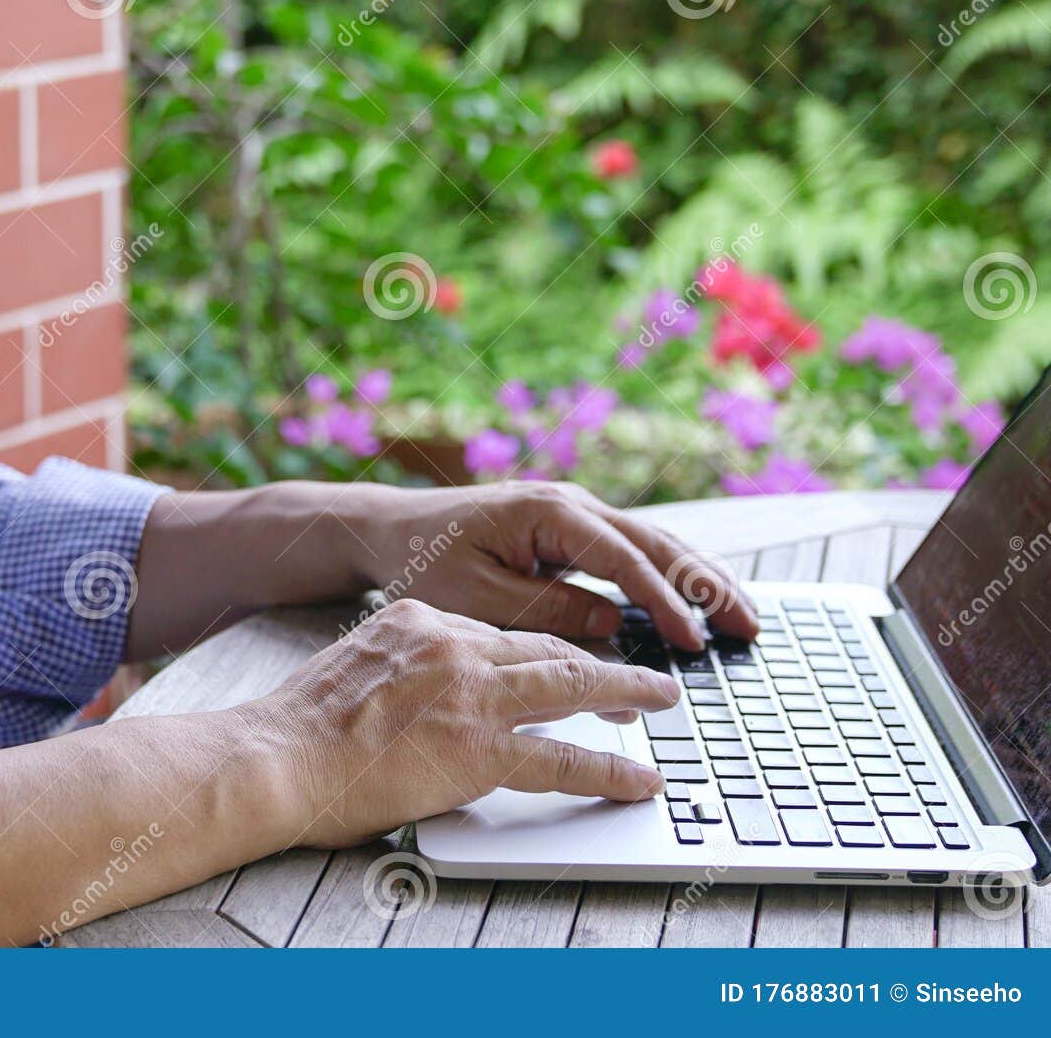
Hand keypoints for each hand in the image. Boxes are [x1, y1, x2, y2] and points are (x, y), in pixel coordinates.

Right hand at [252, 598, 678, 848]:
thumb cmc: (297, 727)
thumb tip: (423, 695)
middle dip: (598, 660)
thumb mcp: (352, 667)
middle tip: (638, 675)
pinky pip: (563, 756)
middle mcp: (453, 644)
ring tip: (661, 701)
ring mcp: (471, 693)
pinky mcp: (480, 748)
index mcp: (418, 620)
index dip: (538, 652)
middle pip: (545, 646)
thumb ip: (399, 670)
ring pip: (571, 685)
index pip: (497, 632)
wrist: (275, 757)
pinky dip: (609, 768)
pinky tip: (638, 779)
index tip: (562, 663)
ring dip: (626, 692)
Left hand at [349, 481, 757, 651]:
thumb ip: (545, 610)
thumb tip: (611, 624)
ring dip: (700, 579)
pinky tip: (699, 603)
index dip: (662, 601)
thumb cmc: (425, 562)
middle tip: (751, 626)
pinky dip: (671, 577)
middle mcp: (572, 504)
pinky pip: (634, 553)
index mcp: (549, 513)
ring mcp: (577, 514)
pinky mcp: (574, 532)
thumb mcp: (476, 596)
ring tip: (744, 616)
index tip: (693, 640)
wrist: (393, 530)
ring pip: (654, 544)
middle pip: (656, 543)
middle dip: (707, 585)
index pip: (622, 559)